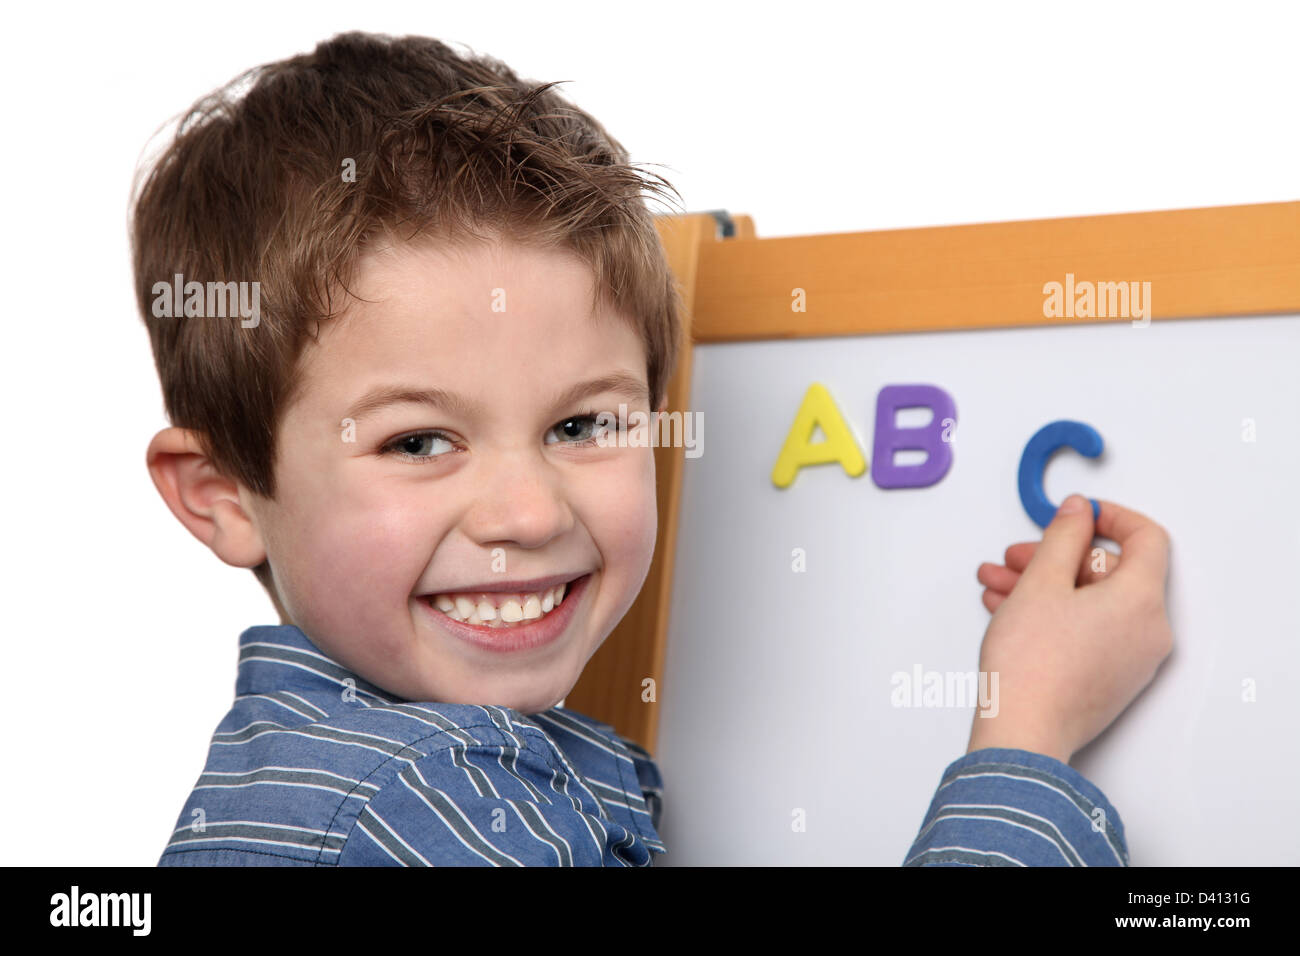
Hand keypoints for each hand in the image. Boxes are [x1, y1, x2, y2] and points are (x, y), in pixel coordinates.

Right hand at [967, 495, 1172, 763]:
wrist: (1023, 733)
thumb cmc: (1032, 666)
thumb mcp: (1040, 582)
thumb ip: (1063, 536)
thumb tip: (1078, 513)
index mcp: (1141, 601)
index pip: (1146, 538)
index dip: (1109, 517)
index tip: (1077, 515)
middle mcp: (1148, 631)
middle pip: (1109, 572)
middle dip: (1055, 557)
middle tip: (1017, 557)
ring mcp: (1132, 660)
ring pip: (1092, 602)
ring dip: (1045, 586)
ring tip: (998, 586)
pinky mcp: (1112, 680)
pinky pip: (1090, 630)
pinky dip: (1055, 614)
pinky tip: (1011, 611)